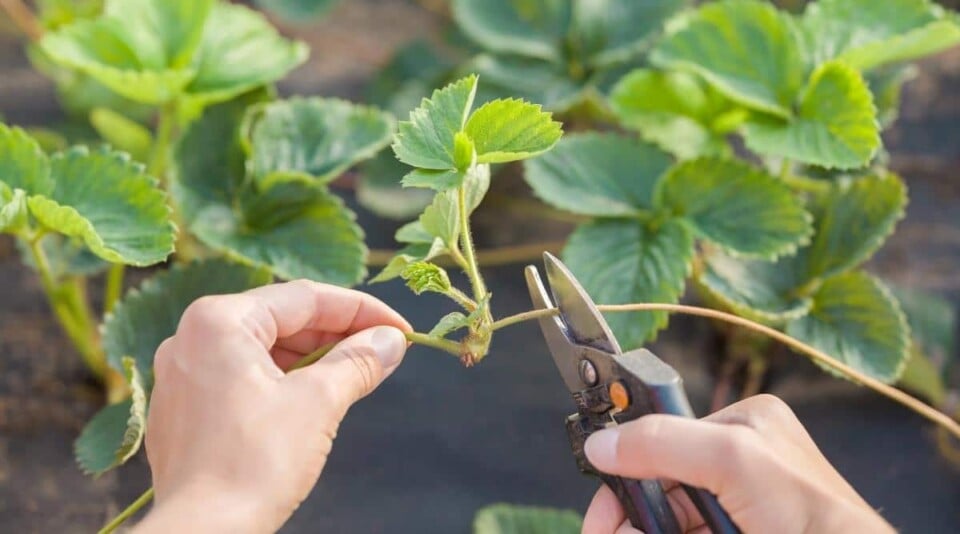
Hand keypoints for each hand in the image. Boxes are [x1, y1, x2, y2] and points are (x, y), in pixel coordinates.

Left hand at [134, 280, 410, 533]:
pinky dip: (284, 381)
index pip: (304, 298)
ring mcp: (183, 374)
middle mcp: (191, 337)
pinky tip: (318, 397)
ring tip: (359, 373)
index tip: (400, 328)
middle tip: (386, 350)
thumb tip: (391, 341)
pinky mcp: (185, 409)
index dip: (361, 310)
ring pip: (263, 350)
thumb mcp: (319, 403)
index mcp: (218, 321)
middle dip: (338, 335)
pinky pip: (243, 377)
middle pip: (282, 320)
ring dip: (314, 359)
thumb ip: (358, 362)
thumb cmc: (254, 464)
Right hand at [582, 394, 892, 532]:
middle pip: (658, 482)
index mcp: (743, 424)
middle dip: (629, 511)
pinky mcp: (737, 529)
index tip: (600, 499)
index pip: (661, 434)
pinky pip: (683, 531)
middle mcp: (739, 460)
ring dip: (641, 530)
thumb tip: (603, 442)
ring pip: (667, 517)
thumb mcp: (732, 460)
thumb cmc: (815, 517)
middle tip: (606, 533)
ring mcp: (739, 504)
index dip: (624, 466)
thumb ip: (663, 443)